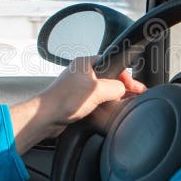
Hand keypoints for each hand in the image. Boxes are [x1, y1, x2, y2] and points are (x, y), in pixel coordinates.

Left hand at [10, 56, 145, 152]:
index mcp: (85, 63)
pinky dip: (103, 104)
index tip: (135, 87)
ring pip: (102, 90)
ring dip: (113, 97)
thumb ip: (116, 88)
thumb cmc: (64, 100)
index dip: (126, 76)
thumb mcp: (98, 90)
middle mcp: (81, 72)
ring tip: (125, 103)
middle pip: (109, 77)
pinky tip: (109, 111)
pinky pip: (94, 100)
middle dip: (122, 87)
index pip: (113, 64)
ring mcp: (77, 86)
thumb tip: (123, 90)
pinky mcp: (74, 100)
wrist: (45, 117)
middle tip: (135, 95)